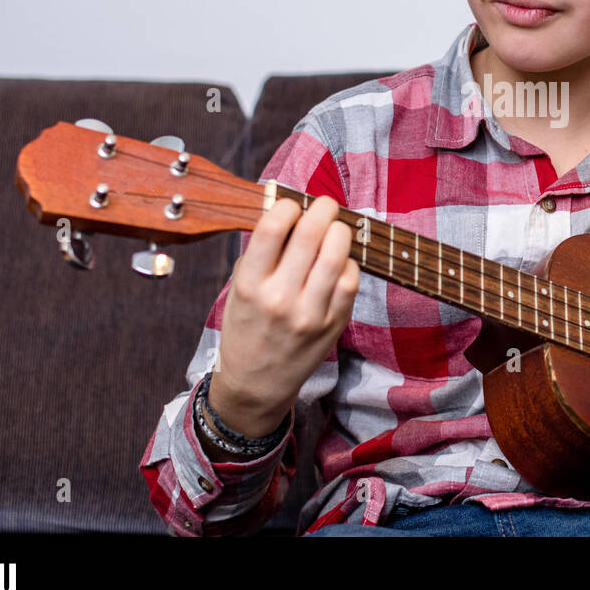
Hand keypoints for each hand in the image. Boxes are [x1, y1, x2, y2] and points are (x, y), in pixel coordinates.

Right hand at [209, 196, 359, 436]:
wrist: (255, 384)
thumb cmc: (246, 328)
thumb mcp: (239, 289)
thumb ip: (262, 253)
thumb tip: (289, 212)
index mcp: (249, 284)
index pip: (273, 228)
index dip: (288, 205)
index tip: (292, 205)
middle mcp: (280, 298)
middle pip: (311, 235)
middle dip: (322, 209)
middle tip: (324, 205)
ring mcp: (310, 313)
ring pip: (336, 255)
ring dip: (340, 231)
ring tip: (335, 228)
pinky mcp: (333, 325)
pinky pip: (350, 280)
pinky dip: (348, 262)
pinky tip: (340, 261)